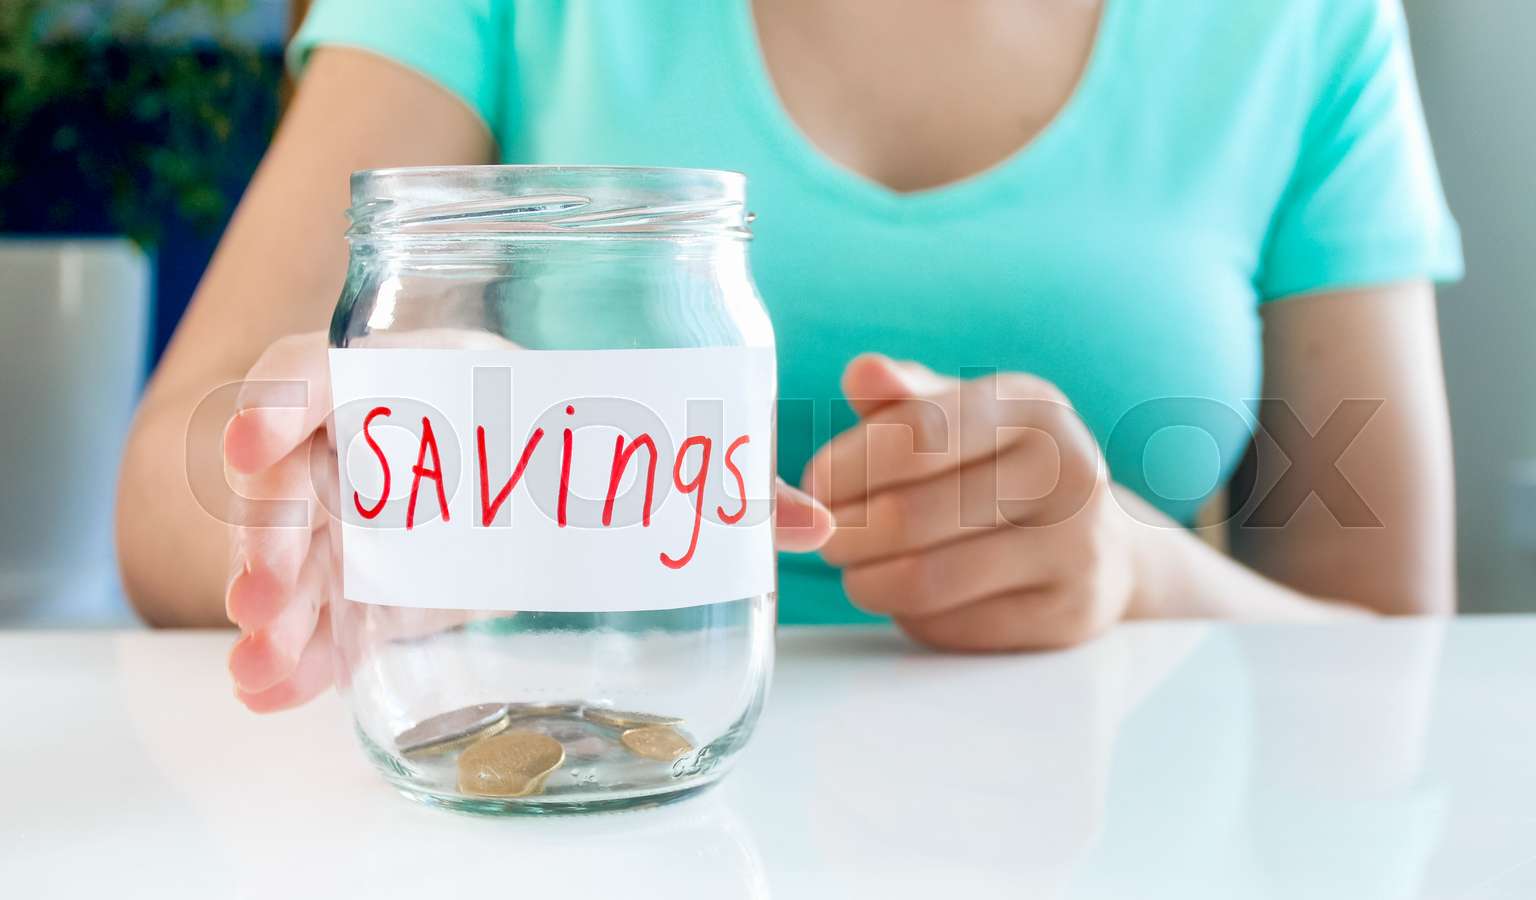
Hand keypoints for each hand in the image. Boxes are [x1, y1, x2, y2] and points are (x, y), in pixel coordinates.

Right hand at [223, 332, 833, 711]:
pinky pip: (319, 611)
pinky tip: (281, 691)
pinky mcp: (361, 576)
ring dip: (275, 608)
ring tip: (264, 669)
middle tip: (264, 597)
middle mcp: (368, 440)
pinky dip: (299, 651)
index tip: (256, 448)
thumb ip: (712, 482)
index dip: (284, 404)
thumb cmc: (571, 435)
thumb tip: (819, 525)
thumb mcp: (631, 447)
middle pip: (296, 475)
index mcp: (425, 379)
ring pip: (293, 551)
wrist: (525, 463)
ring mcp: (353, 511)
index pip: (327, 373)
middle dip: (274, 535)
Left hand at [805, 354, 1137, 650]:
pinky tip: (908, 597)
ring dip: (865, 580)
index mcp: (1035, 409)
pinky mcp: (1066, 616)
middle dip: (845, 531)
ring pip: (925, 579)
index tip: (813, 486)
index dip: (848, 465)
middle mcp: (1068, 474)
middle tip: (825, 536)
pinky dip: (910, 616)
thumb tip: (862, 373)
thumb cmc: (1005, 469)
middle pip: (910, 515)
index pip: (919, 434)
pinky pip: (953, 627)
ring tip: (854, 568)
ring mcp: (1075, 550)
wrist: (1101, 547)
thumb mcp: (965, 416)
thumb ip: (908, 397)